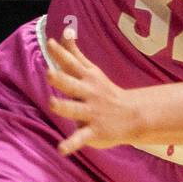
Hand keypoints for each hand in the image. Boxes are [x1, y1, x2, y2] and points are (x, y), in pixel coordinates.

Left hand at [44, 31, 145, 155]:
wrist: (133, 115)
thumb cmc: (104, 91)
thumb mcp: (91, 71)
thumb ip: (75, 54)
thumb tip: (65, 31)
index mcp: (86, 79)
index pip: (71, 64)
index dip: (61, 54)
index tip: (50, 43)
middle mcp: (88, 94)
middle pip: (72, 85)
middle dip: (61, 79)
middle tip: (49, 73)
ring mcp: (91, 113)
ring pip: (74, 110)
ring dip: (63, 107)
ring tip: (52, 103)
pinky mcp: (93, 131)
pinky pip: (80, 138)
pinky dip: (70, 144)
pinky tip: (61, 150)